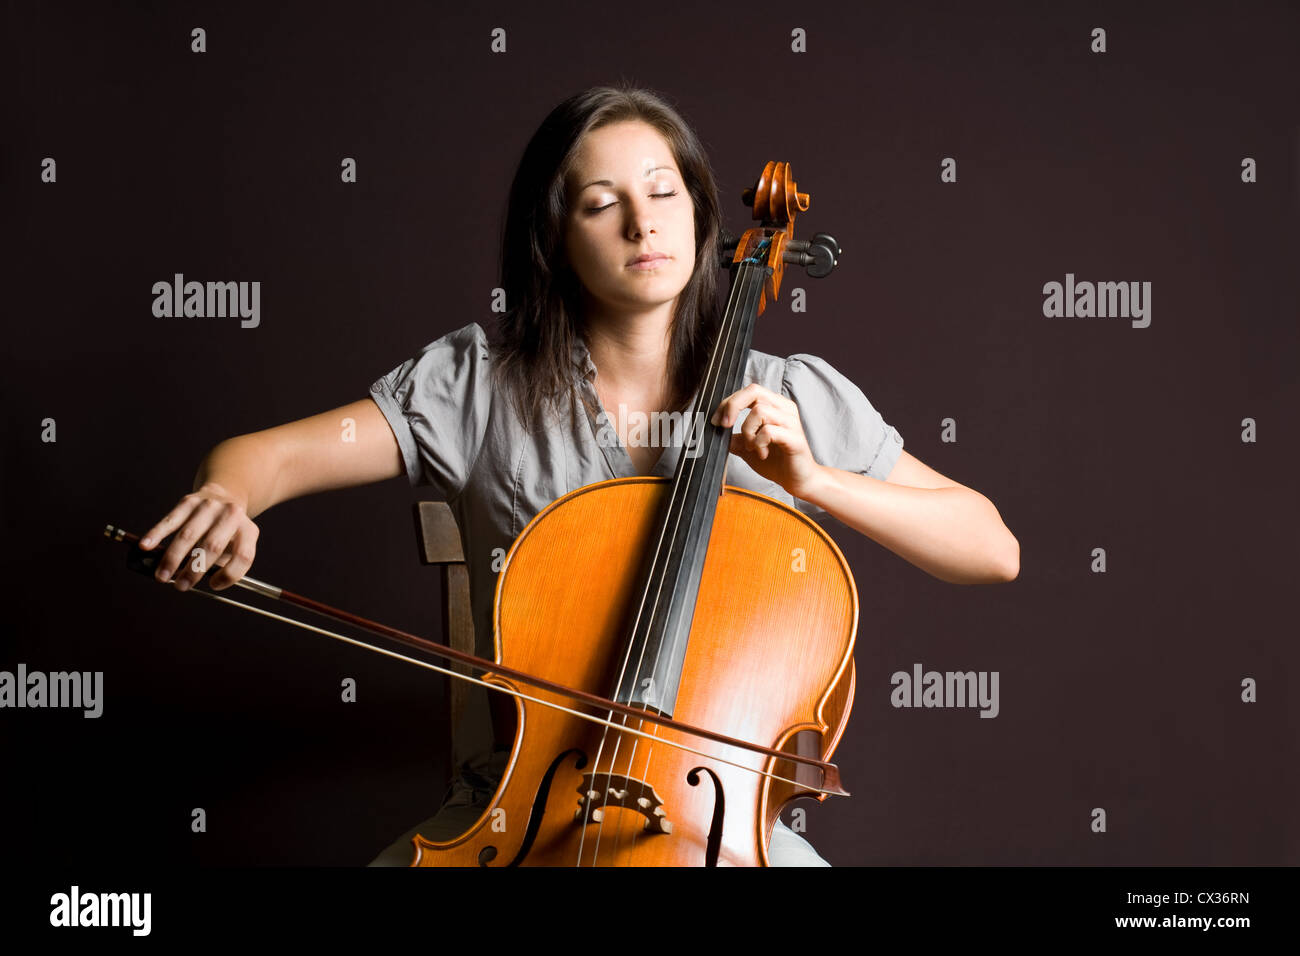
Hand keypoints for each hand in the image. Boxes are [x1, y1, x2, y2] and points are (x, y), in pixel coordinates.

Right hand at [138, 482, 260, 591]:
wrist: (225, 496)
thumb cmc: (228, 532)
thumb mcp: (236, 546)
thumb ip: (221, 565)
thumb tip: (189, 580)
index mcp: (248, 530)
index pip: (243, 556)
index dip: (229, 575)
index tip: (213, 586)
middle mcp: (231, 515)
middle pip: (213, 546)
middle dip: (194, 570)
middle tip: (181, 586)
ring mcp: (209, 506)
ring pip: (188, 535)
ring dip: (173, 558)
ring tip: (162, 576)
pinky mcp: (189, 501)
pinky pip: (171, 519)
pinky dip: (157, 533)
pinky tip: (146, 546)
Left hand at [710, 384, 822, 499]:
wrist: (797, 480)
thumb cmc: (776, 461)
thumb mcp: (748, 446)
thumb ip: (734, 437)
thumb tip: (715, 431)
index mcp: (775, 406)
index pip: (748, 391)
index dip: (728, 403)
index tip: (716, 421)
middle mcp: (784, 409)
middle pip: (754, 391)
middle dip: (733, 406)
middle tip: (724, 425)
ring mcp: (791, 422)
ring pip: (759, 411)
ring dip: (748, 431)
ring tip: (752, 447)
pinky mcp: (794, 438)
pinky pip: (769, 431)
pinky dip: (758, 443)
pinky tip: (762, 454)